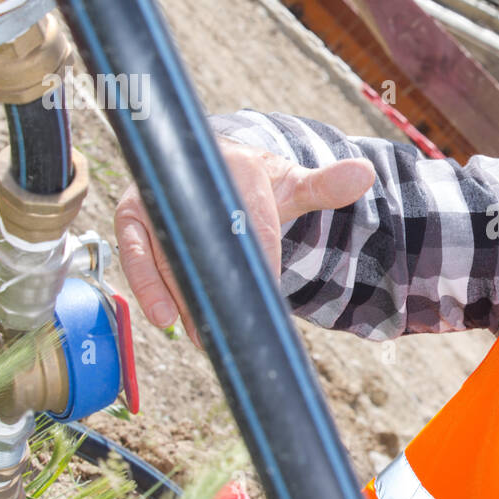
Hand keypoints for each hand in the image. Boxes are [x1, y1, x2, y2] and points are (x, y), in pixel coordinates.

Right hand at [114, 137, 375, 344]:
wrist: (211, 167)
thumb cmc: (255, 183)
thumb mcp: (291, 183)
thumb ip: (324, 184)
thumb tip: (365, 173)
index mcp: (231, 167)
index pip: (249, 217)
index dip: (261, 253)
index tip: (271, 283)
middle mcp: (188, 182)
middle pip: (204, 238)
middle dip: (217, 282)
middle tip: (233, 320)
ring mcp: (155, 200)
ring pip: (165, 251)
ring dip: (179, 293)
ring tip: (198, 330)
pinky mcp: (132, 220)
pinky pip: (134, 254)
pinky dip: (147, 286)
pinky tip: (164, 316)